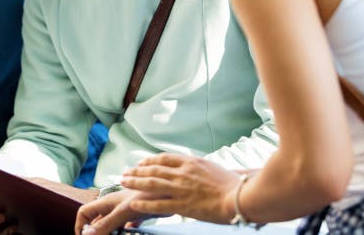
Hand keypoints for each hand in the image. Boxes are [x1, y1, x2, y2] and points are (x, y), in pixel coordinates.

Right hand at [74, 189, 155, 234]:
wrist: (169, 190)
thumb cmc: (147, 196)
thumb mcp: (124, 212)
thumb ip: (105, 223)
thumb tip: (87, 234)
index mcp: (106, 202)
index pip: (84, 212)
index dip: (81, 226)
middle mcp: (113, 204)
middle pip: (96, 220)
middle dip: (96, 232)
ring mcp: (124, 208)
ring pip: (110, 223)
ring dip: (110, 232)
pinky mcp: (136, 212)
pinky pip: (125, 224)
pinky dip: (124, 231)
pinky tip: (131, 232)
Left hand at [120, 153, 240, 223]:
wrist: (240, 198)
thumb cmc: (234, 184)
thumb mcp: (215, 168)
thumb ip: (202, 168)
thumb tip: (201, 167)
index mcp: (191, 162)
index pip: (164, 158)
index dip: (150, 161)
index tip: (141, 163)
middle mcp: (182, 173)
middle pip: (153, 169)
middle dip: (137, 171)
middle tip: (125, 172)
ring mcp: (181, 189)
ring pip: (151, 184)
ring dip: (135, 182)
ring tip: (123, 181)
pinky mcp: (182, 205)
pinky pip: (158, 205)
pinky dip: (144, 204)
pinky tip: (133, 203)